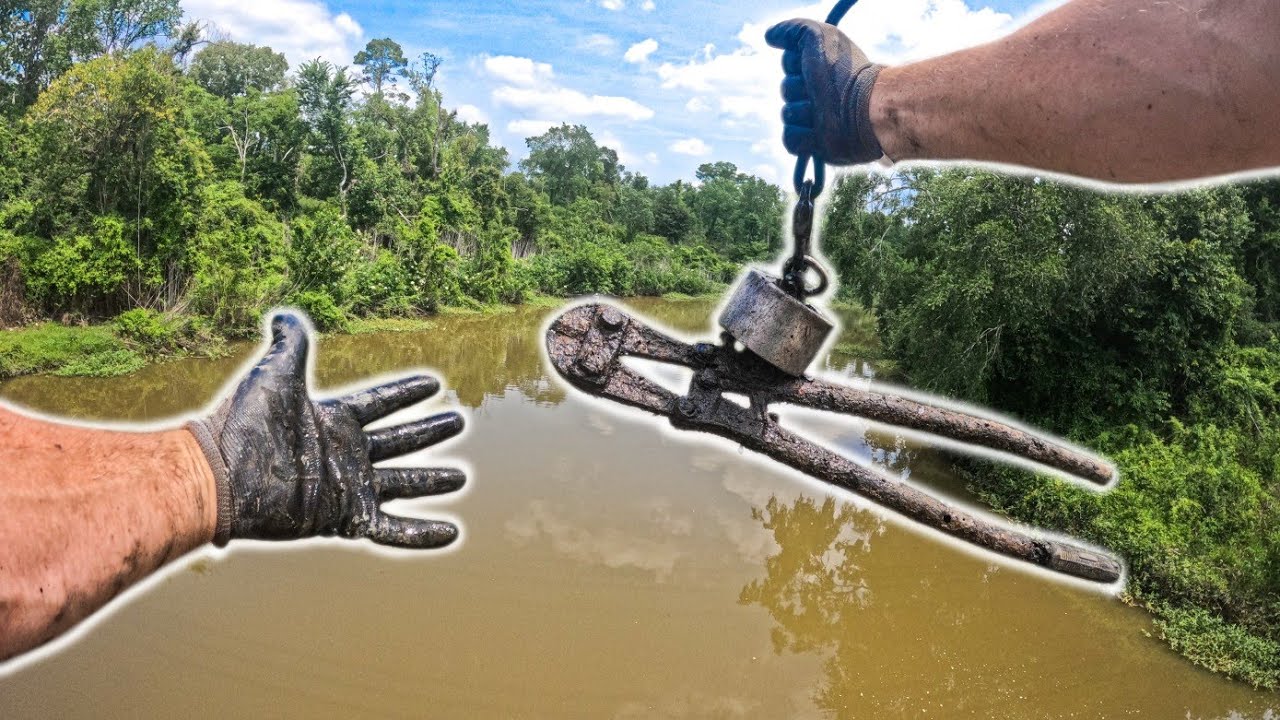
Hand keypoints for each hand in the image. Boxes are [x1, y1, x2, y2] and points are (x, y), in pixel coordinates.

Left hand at [188, 311, 465, 548]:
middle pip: (398, 442)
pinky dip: (421, 533)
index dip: (406, 393)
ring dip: (431, 481)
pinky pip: (392, 528)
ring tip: (461, 477)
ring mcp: (346, 487)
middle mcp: (344, 454)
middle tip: (457, 422)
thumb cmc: (245, 423)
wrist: (223, 475)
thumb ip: (289, 343)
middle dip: (428, 433)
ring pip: (402, 484)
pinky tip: (449, 533)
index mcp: (333, 420)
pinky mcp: (344, 517)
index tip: (434, 384)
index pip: (380, 403)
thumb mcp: (275, 373)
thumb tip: (285, 316)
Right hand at [765, 18, 883, 164]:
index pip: (788, 64)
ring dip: (803, 112)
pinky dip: (802, 136)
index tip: (813, 64)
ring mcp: (816, 120)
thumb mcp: (818, 37)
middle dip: (799, 89)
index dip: (795, 64)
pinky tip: (818, 132)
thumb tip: (769, 36)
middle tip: (821, 91)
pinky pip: (790, 139)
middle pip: (785, 90)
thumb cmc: (843, 72)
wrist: (862, 110)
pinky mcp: (813, 145)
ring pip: (787, 115)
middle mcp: (818, 93)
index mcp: (821, 70)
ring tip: (825, 113)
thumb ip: (792, 30)